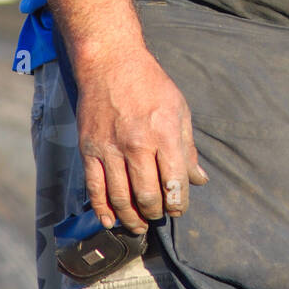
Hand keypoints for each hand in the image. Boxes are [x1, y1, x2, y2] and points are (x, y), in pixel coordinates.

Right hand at [74, 46, 207, 235]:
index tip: (178, 208)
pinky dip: (103, 210)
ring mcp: (110, 148)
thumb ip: (189, 148)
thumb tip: (199, 179)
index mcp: (164, 133)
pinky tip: (111, 220)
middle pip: (148, 196)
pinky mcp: (89, 150)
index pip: (175, 183)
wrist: (111, 63)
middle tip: (158, 216)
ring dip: (131, 218)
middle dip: (156, 213)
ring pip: (121, 198)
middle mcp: (137, 144)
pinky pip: (95, 189)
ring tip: (139, 225)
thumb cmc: (150, 85)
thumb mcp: (179, 109)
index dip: (178, 203)